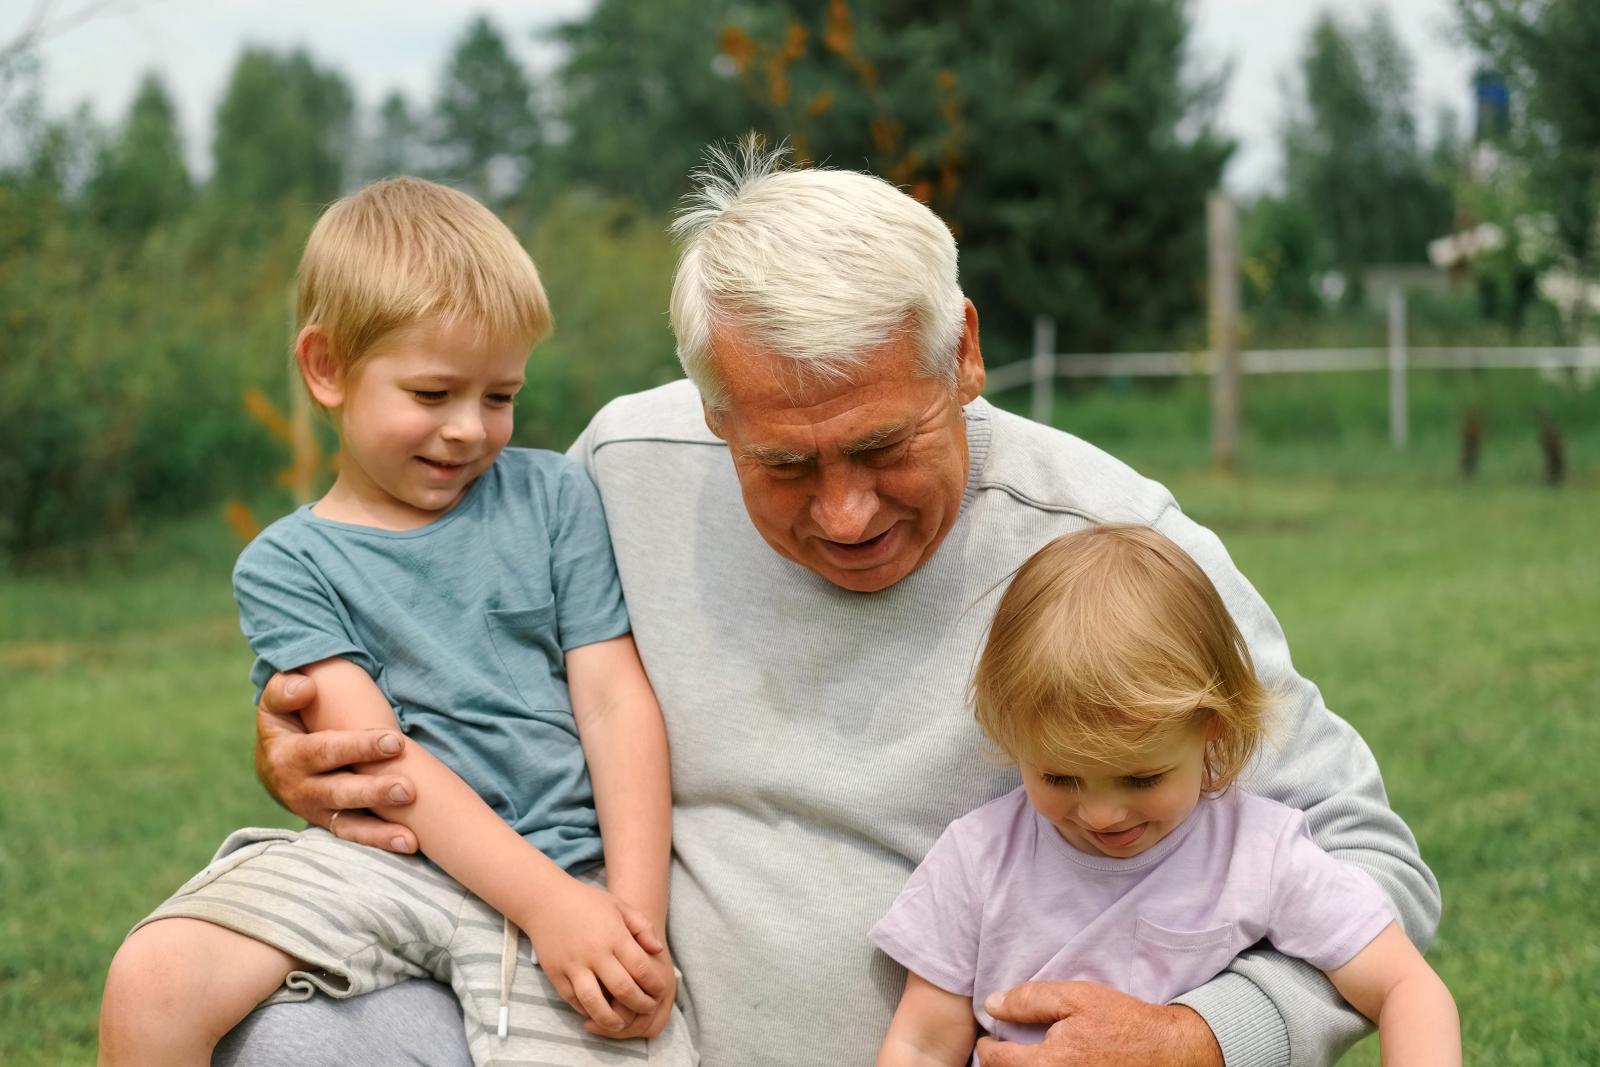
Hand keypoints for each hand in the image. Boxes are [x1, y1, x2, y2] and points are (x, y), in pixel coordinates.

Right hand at [255, 671, 418, 852]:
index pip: (325, 750)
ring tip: (411, 835)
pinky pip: (352, 834)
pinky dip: (378, 841)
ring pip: (346, 821)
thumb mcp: (275, 704)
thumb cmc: (284, 723)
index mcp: (287, 754)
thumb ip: (284, 690)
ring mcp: (312, 810)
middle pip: (338, 791)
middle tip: (408, 789)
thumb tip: (306, 686)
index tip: (394, 741)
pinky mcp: (326, 823)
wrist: (271, 764)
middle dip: (373, 792)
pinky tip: (409, 843)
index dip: (359, 747)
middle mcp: (298, 788)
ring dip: (378, 830)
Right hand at [525, 879, 668, 1033]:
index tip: (659, 992)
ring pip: (594, 1002)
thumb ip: (642, 927)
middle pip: (623, 990)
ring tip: (620, 1025)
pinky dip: (586, 1010)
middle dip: (639, 1005)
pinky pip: (573, 1000)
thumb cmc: (587, 902)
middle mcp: (595, 953)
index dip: (653, 985)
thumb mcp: (619, 906)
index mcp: (614, 936)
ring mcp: (573, 965)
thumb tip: (658, 951)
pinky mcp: (556, 974)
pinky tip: (596, 1013)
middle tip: (646, 1010)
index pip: (641, 969)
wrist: (545, 900)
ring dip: (610, 1019)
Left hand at [976, 982, 1221, 1066]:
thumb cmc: (1123, 1022)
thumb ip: (1030, 1000)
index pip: (996, 1060)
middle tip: (1003, 1051)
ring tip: (1024, 1060)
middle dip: (1001, 1065)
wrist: (1168, 1053)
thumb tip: (992, 1005)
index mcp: (1049, 1064)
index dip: (988, 1047)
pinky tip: (1048, 1065)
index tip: (990, 1038)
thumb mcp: (1076, 998)